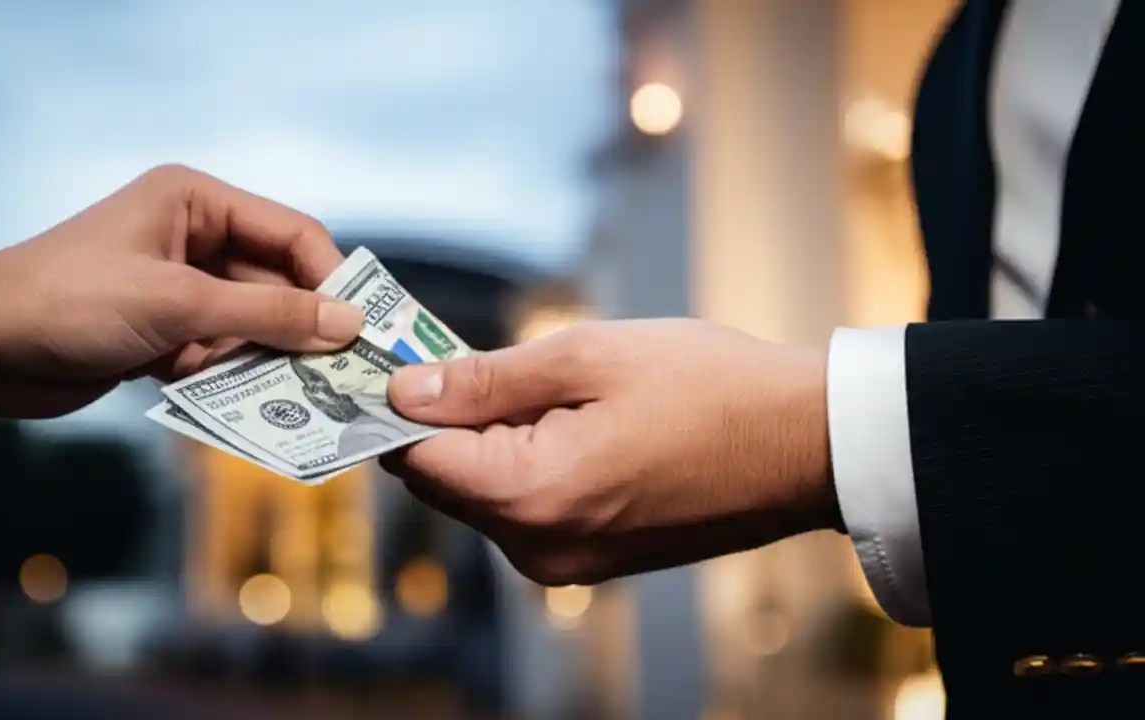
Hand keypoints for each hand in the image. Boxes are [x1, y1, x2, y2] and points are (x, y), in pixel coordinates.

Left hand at [0, 164, 362, 417]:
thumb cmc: (72, 302)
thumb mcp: (181, 305)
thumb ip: (270, 316)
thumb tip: (348, 325)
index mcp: (197, 201)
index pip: (293, 234)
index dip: (333, 279)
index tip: (366, 331)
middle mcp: (194, 237)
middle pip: (278, 284)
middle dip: (304, 330)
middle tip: (347, 377)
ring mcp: (179, 287)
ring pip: (253, 325)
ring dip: (268, 361)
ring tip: (302, 398)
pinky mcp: (165, 332)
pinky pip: (223, 353)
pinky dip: (233, 378)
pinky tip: (246, 404)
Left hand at [383, 319, 840, 585]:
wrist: (802, 444)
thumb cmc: (709, 388)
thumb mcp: (587, 357)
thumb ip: (486, 380)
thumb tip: (407, 391)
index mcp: (532, 495)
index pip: (416, 459)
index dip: (397, 407)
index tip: (398, 361)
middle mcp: (539, 547)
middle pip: (443, 484)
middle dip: (441, 422)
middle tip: (467, 358)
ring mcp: (567, 563)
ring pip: (482, 497)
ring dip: (484, 443)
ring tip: (534, 385)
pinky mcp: (590, 559)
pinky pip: (524, 513)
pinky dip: (520, 467)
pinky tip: (562, 422)